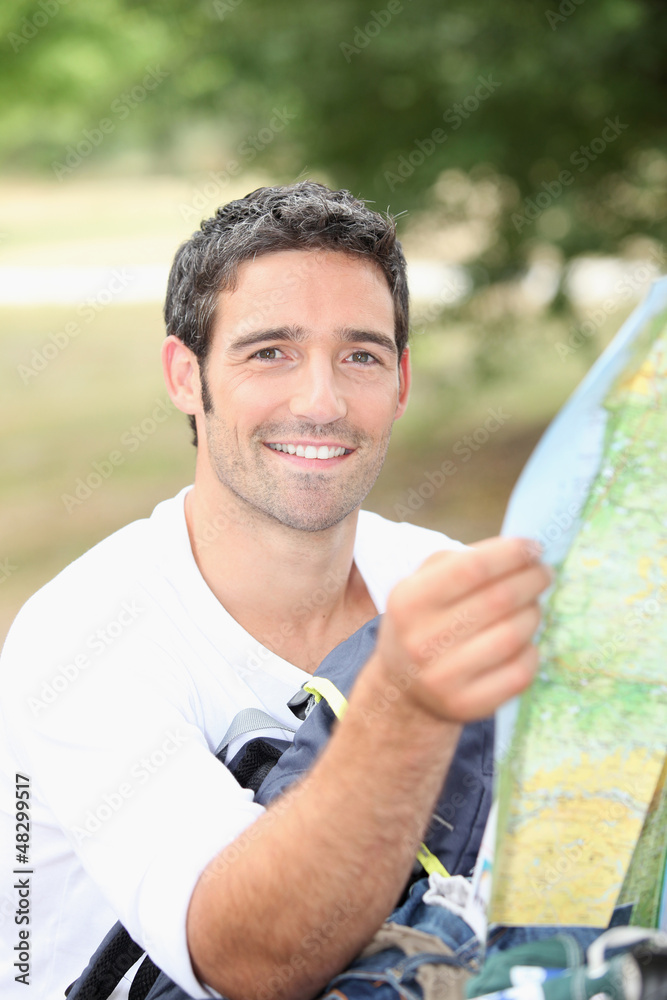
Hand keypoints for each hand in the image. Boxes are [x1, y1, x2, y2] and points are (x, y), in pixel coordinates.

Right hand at [376, 537, 550, 721]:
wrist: (403, 686)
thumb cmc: (424, 620)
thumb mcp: (421, 584)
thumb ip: (461, 561)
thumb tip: (519, 552)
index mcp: (409, 602)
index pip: (471, 568)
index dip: (510, 554)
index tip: (533, 547)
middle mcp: (422, 641)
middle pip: (498, 600)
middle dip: (531, 580)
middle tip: (543, 573)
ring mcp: (444, 678)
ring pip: (513, 635)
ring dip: (533, 613)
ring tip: (533, 605)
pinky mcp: (468, 705)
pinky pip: (520, 672)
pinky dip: (532, 651)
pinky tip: (526, 641)